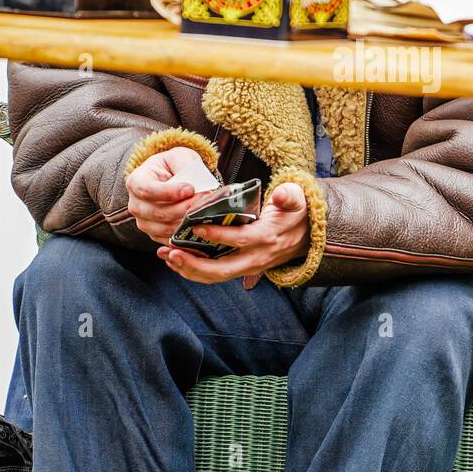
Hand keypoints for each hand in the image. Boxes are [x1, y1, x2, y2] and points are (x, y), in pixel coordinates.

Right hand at [125, 146, 210, 244]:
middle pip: (158, 213)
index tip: (190, 188)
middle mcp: (135, 205)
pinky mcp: (154, 234)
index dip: (169, 192)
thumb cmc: (173, 166)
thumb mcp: (178, 156)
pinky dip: (185, 233)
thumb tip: (192, 181)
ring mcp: (143, 222)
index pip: (147, 191)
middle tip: (204, 199)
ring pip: (165, 228)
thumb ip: (183, 164)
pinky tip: (199, 222)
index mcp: (136, 182)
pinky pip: (169, 239)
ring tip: (204, 209)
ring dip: (187, 221)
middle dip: (184, 208)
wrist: (171, 178)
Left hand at [157, 181, 310, 285]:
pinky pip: (215, 275)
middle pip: (222, 269)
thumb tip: (281, 195)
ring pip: (216, 276)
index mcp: (267, 238)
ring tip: (166, 255)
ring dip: (189, 269)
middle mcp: (256, 258)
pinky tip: (176, 260)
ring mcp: (249, 267)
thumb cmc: (296, 214)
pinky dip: (194, 271)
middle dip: (194, 264)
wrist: (306, 237)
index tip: (196, 226)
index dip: (217, 235)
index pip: (240, 240)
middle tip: (171, 252)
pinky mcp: (241, 269)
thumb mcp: (298, 200)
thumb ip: (290, 196)